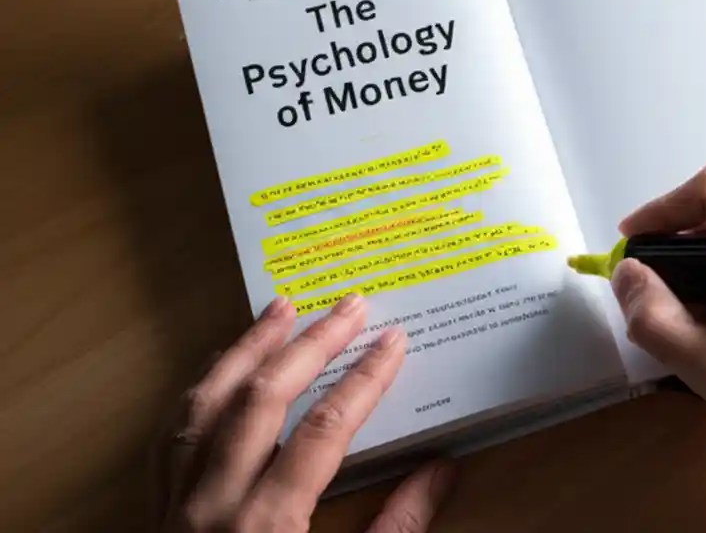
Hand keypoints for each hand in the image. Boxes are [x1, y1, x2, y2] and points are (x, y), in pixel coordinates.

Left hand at [160, 294, 453, 531]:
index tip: (394, 342)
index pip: (324, 431)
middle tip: (350, 305)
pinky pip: (172, 435)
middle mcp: (213, 505)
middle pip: (261, 400)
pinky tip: (223, 369)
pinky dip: (201, 391)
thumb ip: (396, 530)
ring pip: (205, 404)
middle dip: (310, 345)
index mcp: (268, 527)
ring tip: (281, 308)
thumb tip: (441, 470)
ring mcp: (175, 505)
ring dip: (245, 350)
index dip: (364, 381)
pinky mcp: (155, 511)